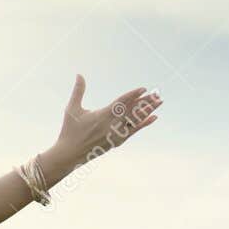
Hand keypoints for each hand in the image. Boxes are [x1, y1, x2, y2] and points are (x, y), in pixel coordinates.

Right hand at [46, 75, 161, 179]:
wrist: (70, 154)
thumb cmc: (69, 130)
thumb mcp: (72, 109)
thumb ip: (78, 91)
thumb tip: (79, 74)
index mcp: (102, 115)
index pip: (121, 102)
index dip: (133, 95)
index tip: (144, 89)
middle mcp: (112, 125)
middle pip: (133, 110)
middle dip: (146, 101)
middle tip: (158, 94)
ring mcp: (116, 134)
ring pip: (136, 120)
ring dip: (148, 110)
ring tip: (159, 102)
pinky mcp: (117, 141)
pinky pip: (134, 131)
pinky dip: (144, 124)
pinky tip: (153, 117)